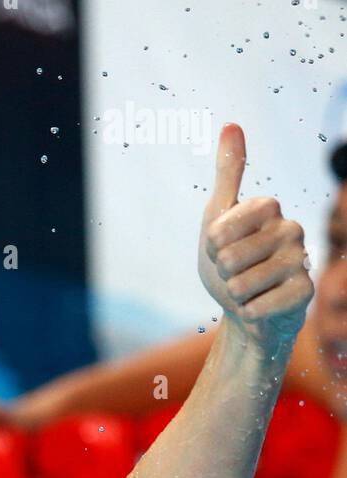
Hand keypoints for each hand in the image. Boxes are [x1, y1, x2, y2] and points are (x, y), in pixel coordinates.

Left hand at [198, 123, 313, 352]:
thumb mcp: (217, 217)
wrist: (246, 309)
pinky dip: (250, 312)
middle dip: (224, 274)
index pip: (218, 232)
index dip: (212, 248)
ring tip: (250, 288)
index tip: (223, 248)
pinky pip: (257, 307)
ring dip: (237, 294)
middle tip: (237, 273)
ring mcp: (301, 259)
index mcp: (268, 207)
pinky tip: (261, 306)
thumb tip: (231, 124)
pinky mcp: (304, 291)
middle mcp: (291, 228)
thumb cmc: (230, 263)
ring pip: (241, 285)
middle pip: (229, 259)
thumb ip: (227, 174)